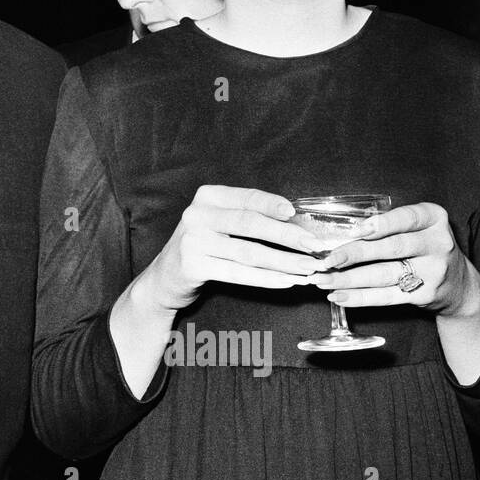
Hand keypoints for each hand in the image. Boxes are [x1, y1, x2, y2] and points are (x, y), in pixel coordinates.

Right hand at [142, 184, 328, 311]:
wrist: (165, 276)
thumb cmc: (202, 246)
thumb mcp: (218, 222)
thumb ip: (247, 217)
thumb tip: (296, 222)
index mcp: (207, 197)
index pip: (247, 198)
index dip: (273, 205)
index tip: (296, 213)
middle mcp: (197, 215)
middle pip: (250, 224)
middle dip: (287, 236)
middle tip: (315, 246)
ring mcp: (193, 241)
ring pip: (248, 252)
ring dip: (283, 262)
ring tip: (307, 269)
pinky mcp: (193, 266)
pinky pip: (237, 273)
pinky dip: (265, 279)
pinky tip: (285, 282)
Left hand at [310, 202, 479, 316]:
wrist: (458, 284)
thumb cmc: (424, 246)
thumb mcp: (417, 226)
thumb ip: (388, 224)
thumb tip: (339, 233)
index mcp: (434, 218)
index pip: (406, 218)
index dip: (380, 224)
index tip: (354, 230)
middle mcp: (437, 244)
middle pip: (391, 248)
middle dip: (354, 254)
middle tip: (327, 260)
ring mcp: (433, 272)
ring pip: (384, 274)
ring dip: (349, 279)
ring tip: (323, 280)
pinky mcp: (424, 295)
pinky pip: (387, 297)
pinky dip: (360, 297)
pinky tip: (339, 296)